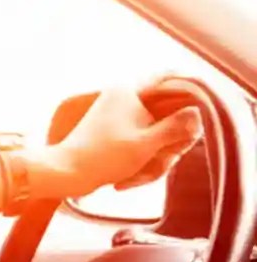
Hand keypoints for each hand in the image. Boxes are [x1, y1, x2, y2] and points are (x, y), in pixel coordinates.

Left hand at [34, 84, 202, 198]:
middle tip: (161, 162)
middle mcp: (123, 98)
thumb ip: (175, 128)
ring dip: (152, 162)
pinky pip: (140, 146)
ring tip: (134, 178)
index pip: (171, 80)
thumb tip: (198, 113)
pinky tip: (125, 181)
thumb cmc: (102, 157)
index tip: (193, 116)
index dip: (188, 95)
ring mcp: (118, 117)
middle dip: (167, 148)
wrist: (63, 174)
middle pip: (166, 117)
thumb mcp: (146, 144)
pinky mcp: (115, 134)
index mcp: (129, 90)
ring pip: (154, 136)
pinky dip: (139, 164)